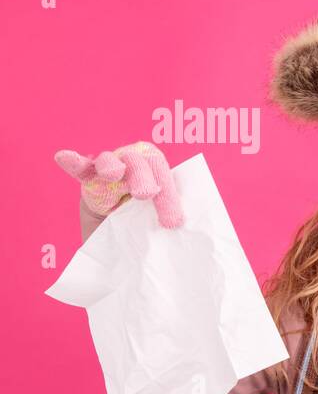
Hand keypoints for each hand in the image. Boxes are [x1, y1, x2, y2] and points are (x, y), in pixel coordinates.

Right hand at [55, 141, 183, 227]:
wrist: (119, 237)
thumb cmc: (145, 223)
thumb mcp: (158, 218)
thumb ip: (166, 212)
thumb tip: (178, 224)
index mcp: (156, 167)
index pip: (163, 171)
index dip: (168, 193)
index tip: (173, 221)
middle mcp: (133, 162)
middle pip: (139, 161)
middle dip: (143, 178)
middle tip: (145, 195)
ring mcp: (106, 169)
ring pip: (109, 161)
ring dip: (112, 166)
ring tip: (113, 173)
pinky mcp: (87, 181)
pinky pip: (79, 169)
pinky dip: (73, 162)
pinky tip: (63, 157)